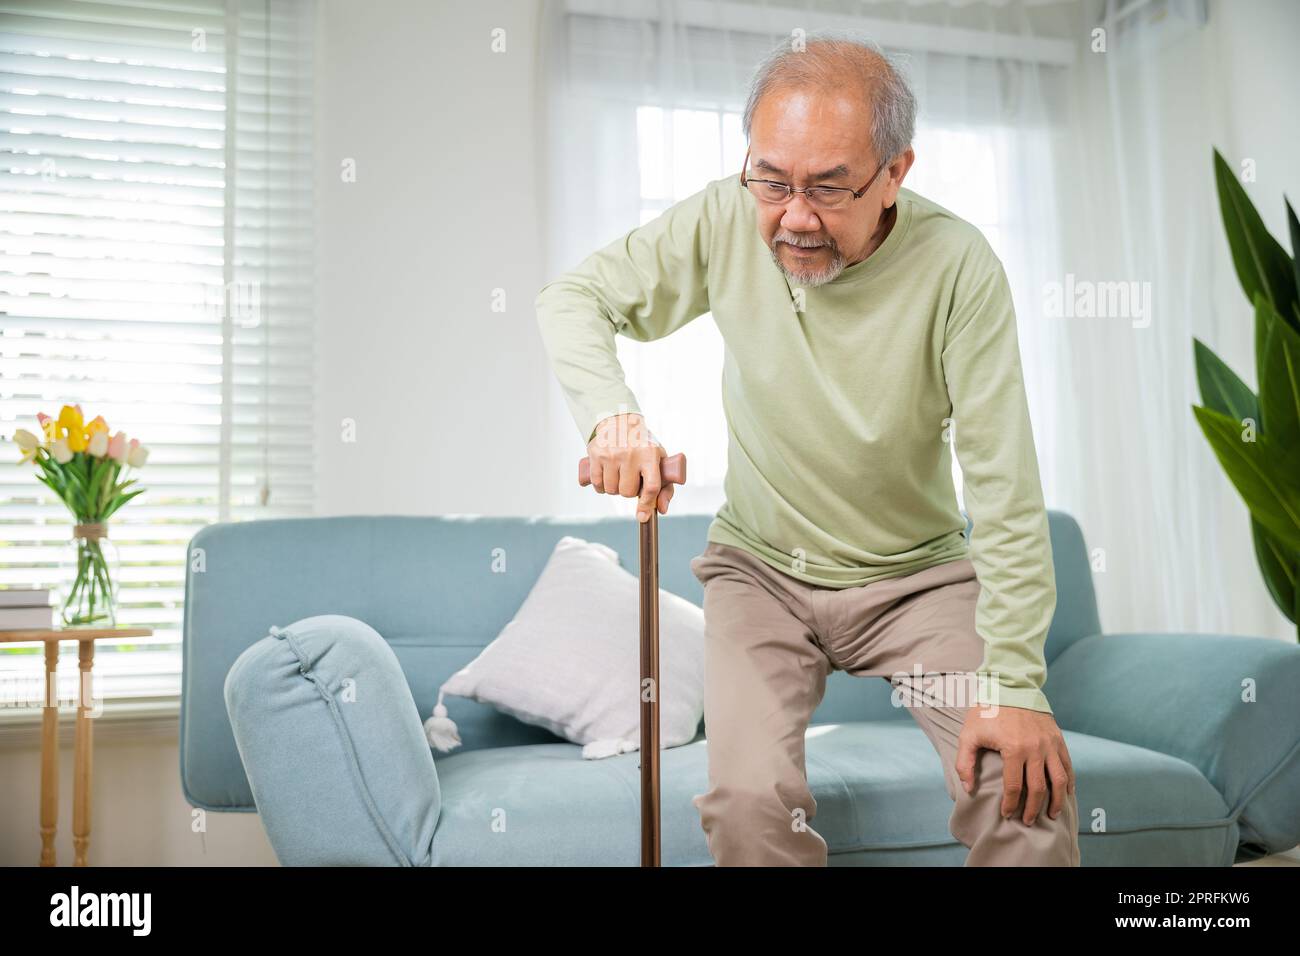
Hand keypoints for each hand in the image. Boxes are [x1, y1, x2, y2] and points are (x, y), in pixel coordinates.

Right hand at [586, 412, 674, 522]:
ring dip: (614, 489)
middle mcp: (630, 454)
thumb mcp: (658, 460)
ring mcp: (611, 454)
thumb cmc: (643, 445)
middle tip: (630, 479)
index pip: (651, 487)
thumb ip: (665, 487)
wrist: (620, 421)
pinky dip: (601, 486)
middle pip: (627, 492)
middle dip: (629, 491)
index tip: (643, 515)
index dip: (647, 504)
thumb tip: (660, 510)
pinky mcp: (596, 454)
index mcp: (650, 454)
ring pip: (611, 490)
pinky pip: (597, 484)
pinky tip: (606, 476)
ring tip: (619, 476)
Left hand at [955, 704, 1074, 824]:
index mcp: (1014, 749)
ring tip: (1051, 814)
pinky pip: (1067, 765)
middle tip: (1028, 821)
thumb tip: (969, 788)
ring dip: (1057, 800)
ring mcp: (1049, 744)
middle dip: (1033, 809)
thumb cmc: (986, 711)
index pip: (1014, 787)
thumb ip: (965, 763)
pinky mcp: (1058, 739)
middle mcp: (1036, 748)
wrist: (1009, 686)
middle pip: (1039, 788)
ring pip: (1059, 780)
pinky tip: (1067, 793)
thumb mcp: (968, 734)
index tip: (1007, 814)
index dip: (1011, 804)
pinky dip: (1069, 782)